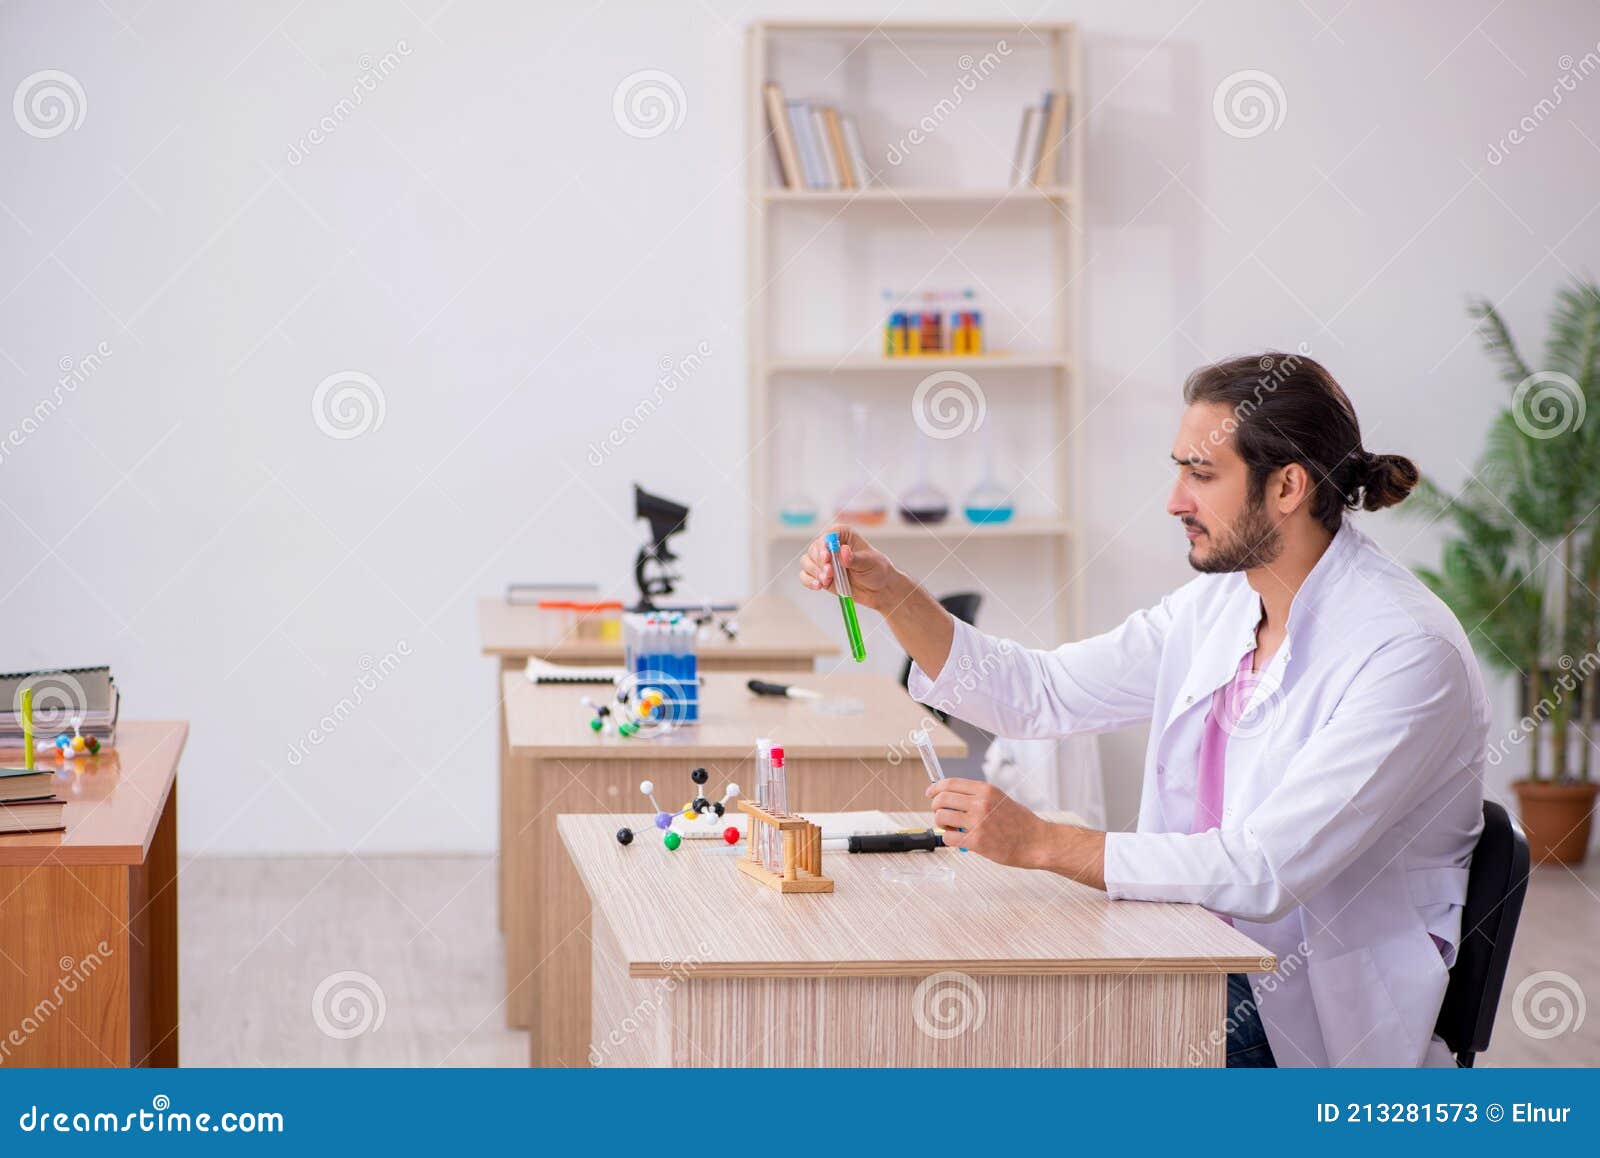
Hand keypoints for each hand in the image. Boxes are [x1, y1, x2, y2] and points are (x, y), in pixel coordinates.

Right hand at [797, 525, 898, 612]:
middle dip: (819, 562)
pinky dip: (809, 581)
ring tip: (827, 581)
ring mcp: (823, 561)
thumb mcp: (869, 563)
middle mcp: (830, 546)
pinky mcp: (819, 575)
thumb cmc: (877, 569)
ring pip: (807, 562)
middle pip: (814, 548)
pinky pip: (805, 576)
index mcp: (844, 535)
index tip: (827, 556)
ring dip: (814, 572)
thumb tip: (843, 551)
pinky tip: (818, 586)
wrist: (878, 589)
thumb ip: (854, 559)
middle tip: (829, 573)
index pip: (828, 534)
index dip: (824, 544)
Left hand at [925, 778, 1050, 868]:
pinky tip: (957, 839)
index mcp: (985, 790)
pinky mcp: (976, 841)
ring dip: (941, 823)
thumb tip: (954, 796)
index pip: (950, 783)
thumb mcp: (999, 798)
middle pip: (941, 798)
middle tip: (941, 813)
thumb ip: (977, 796)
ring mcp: (977, 822)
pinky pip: (947, 837)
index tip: (930, 793)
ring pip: (941, 817)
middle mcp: (980, 803)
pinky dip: (948, 839)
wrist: (1036, 841)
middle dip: (936, 806)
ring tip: (951, 828)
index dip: (935, 788)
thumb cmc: (1021, 822)